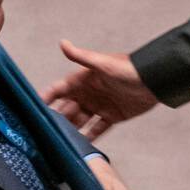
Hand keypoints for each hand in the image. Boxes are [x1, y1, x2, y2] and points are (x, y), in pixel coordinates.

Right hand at [42, 40, 158, 140]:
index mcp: (83, 79)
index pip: (60, 89)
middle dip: (58, 118)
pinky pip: (98, 128)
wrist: (154, 80)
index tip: (35, 108)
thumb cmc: (129, 68)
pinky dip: (90, 136)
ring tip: (61, 141)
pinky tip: (81, 146)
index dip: (47, 98)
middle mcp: (89, 93)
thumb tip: (63, 43)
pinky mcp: (113, 116)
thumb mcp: (103, 63)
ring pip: (80, 120)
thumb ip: (81, 56)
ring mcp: (100, 105)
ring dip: (72, 129)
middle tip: (47, 130)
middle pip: (68, 108)